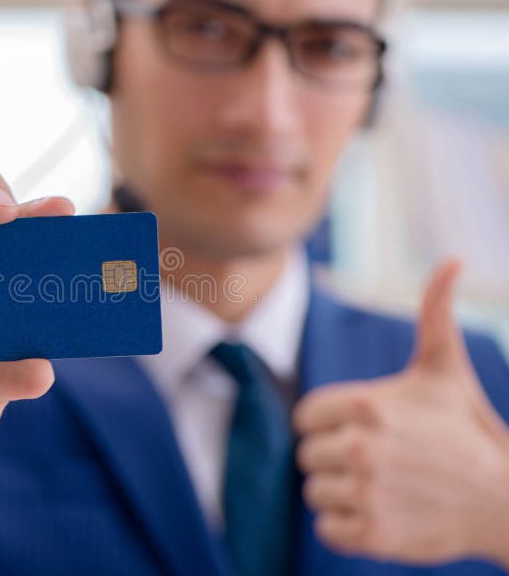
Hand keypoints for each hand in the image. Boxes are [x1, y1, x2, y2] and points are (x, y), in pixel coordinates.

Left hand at [294, 262, 508, 567]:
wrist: (504, 500)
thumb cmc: (464, 429)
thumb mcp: (445, 368)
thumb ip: (434, 312)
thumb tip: (453, 260)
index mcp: (366, 404)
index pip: (305, 417)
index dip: (329, 424)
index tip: (362, 430)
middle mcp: (362, 447)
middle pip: (307, 455)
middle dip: (335, 458)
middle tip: (379, 461)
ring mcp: (367, 493)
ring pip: (315, 492)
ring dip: (341, 493)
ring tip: (383, 487)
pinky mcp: (373, 534)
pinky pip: (326, 528)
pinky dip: (346, 526)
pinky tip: (380, 513)